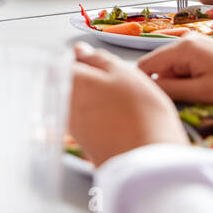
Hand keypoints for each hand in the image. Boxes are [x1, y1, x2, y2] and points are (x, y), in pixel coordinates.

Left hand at [70, 42, 187, 165]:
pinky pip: (89, 123)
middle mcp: (65, 106)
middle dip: (88, 80)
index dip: (81, 59)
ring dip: (97, 99)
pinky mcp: (86, 145)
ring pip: (79, 104)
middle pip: (70, 85)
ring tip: (124, 102)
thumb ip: (98, 59)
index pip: (63, 62)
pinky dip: (102, 118)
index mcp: (71, 83)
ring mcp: (73, 128)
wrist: (149, 161)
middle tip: (116, 81)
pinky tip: (122, 120)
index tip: (97, 61)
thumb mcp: (124, 73)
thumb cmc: (140, 114)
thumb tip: (80, 50)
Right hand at [137, 32, 212, 104]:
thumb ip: (169, 90)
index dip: (146, 85)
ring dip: (178, 86)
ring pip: (171, 70)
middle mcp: (187, 40)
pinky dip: (188, 82)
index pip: (146, 65)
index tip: (154, 102)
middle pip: (158, 67)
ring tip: (199, 96)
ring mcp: (196, 45)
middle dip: (166, 86)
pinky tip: (203, 90)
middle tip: (186, 100)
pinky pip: (184, 69)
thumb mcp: (201, 92)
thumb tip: (145, 90)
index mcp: (183, 46)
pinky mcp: (204, 53)